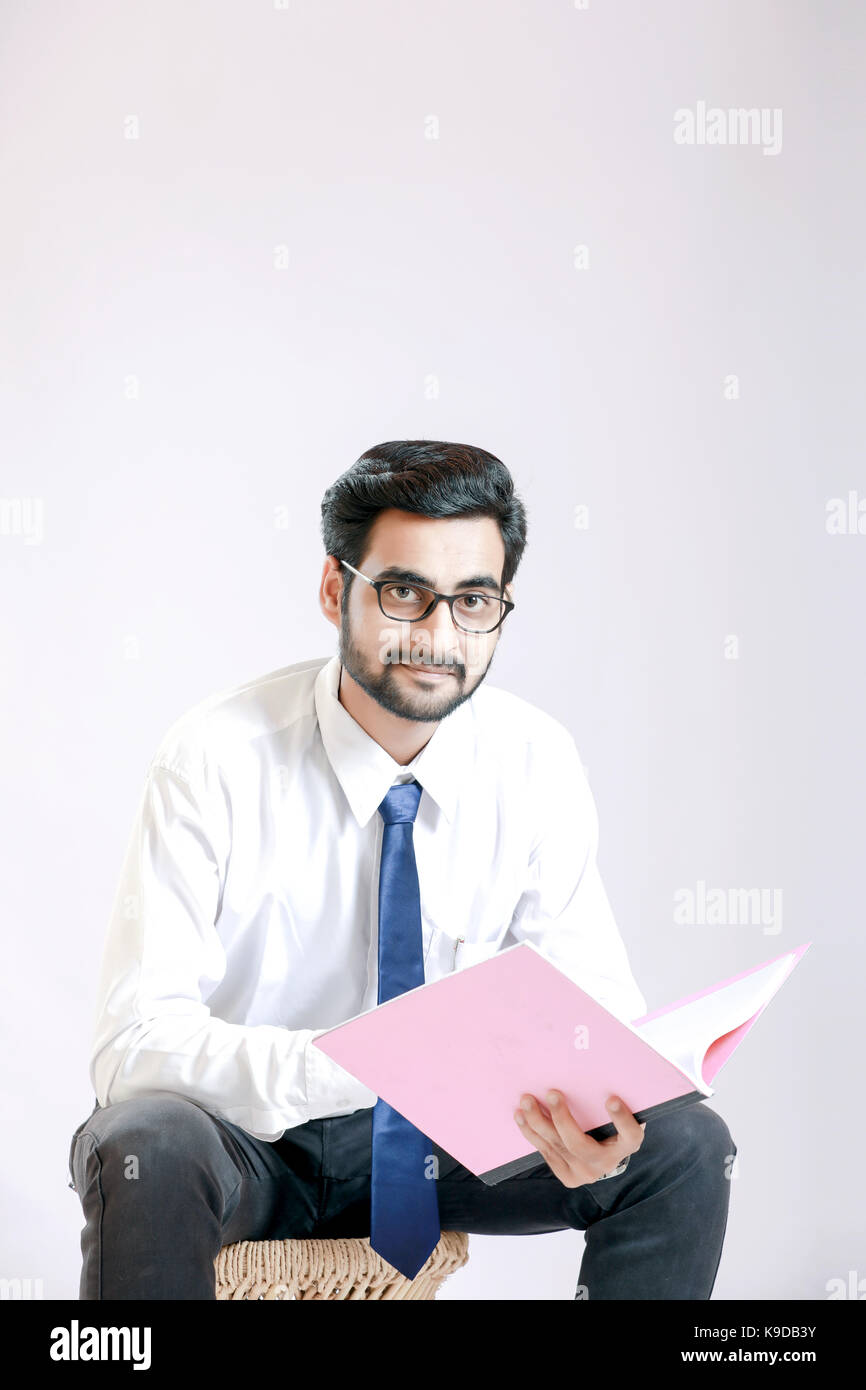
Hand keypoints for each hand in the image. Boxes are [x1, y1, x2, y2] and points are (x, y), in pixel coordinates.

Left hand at [514, 1090, 645, 1188]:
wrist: (606, 1158)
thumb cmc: (612, 1127)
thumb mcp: (621, 1117)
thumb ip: (617, 1101)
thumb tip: (604, 1071)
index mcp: (626, 1146)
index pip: (631, 1136)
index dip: (622, 1120)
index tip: (611, 1099)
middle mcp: (606, 1163)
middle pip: (580, 1145)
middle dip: (562, 1118)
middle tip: (551, 1093)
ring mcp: (584, 1173)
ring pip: (557, 1147)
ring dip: (537, 1122)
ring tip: (526, 1100)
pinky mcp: (567, 1176)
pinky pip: (545, 1152)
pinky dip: (530, 1132)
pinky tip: (520, 1116)